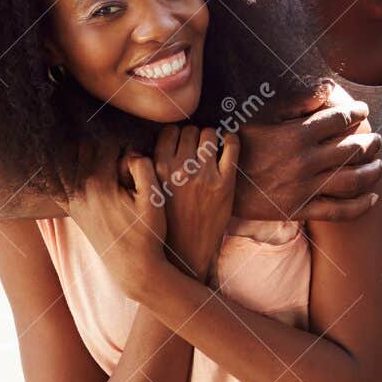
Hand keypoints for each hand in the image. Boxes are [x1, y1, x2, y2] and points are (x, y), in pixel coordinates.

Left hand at [63, 143, 167, 299]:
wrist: (132, 266)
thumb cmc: (147, 233)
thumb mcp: (153, 199)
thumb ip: (143, 168)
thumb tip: (132, 152)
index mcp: (99, 183)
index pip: (108, 145)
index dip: (126, 146)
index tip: (138, 159)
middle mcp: (80, 189)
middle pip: (87, 149)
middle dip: (106, 150)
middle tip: (125, 164)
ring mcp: (73, 200)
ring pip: (74, 162)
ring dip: (91, 158)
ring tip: (112, 167)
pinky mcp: (72, 210)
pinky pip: (63, 182)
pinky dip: (71, 173)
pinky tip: (88, 175)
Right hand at [155, 126, 238, 282]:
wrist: (185, 250)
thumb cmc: (165, 221)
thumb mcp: (149, 192)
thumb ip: (150, 168)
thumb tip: (151, 144)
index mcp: (157, 169)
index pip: (169, 131)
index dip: (176, 135)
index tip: (180, 142)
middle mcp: (180, 169)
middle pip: (190, 130)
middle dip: (193, 136)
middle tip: (196, 147)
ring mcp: (204, 175)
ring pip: (209, 134)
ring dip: (210, 138)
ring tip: (210, 148)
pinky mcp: (225, 182)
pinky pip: (232, 146)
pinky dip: (232, 139)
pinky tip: (228, 143)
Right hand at [233, 93, 381, 221]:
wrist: (214, 184)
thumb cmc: (237, 144)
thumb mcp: (260, 116)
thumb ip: (295, 102)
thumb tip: (326, 89)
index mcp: (296, 134)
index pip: (338, 119)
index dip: (356, 113)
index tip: (363, 111)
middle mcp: (305, 161)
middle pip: (352, 149)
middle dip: (371, 142)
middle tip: (377, 139)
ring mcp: (304, 187)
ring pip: (352, 180)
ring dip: (372, 171)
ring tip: (379, 165)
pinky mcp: (300, 210)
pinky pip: (338, 211)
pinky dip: (360, 206)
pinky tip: (372, 198)